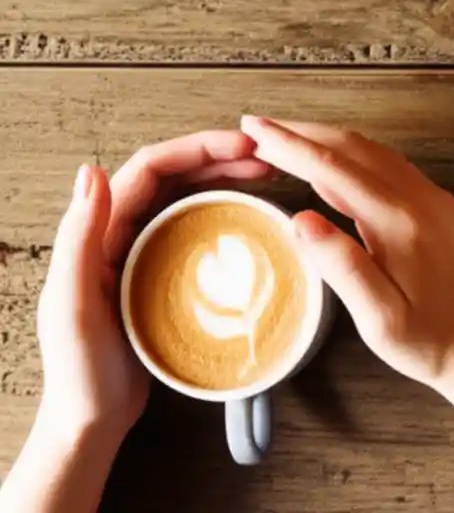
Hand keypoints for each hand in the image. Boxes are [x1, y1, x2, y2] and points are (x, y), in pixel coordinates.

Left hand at [36, 132, 271, 439]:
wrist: (94, 420)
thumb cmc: (80, 371)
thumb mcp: (72, 304)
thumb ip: (78, 239)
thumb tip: (93, 172)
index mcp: (100, 231)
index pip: (151, 168)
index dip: (197, 148)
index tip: (243, 147)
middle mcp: (123, 234)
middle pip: (176, 176)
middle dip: (220, 155)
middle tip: (268, 156)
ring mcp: (148, 255)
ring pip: (190, 199)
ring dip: (227, 179)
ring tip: (268, 176)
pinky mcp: (169, 278)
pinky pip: (201, 233)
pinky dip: (228, 215)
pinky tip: (255, 220)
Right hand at [240, 117, 453, 387]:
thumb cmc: (432, 341)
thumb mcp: (379, 318)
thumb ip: (342, 267)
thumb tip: (301, 219)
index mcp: (400, 223)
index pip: (334, 169)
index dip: (290, 145)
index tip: (254, 128)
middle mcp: (421, 200)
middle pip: (354, 148)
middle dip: (303, 132)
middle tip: (258, 126)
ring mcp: (434, 201)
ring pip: (373, 153)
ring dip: (328, 141)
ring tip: (286, 139)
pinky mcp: (439, 209)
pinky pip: (389, 168)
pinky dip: (353, 157)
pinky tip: (333, 167)